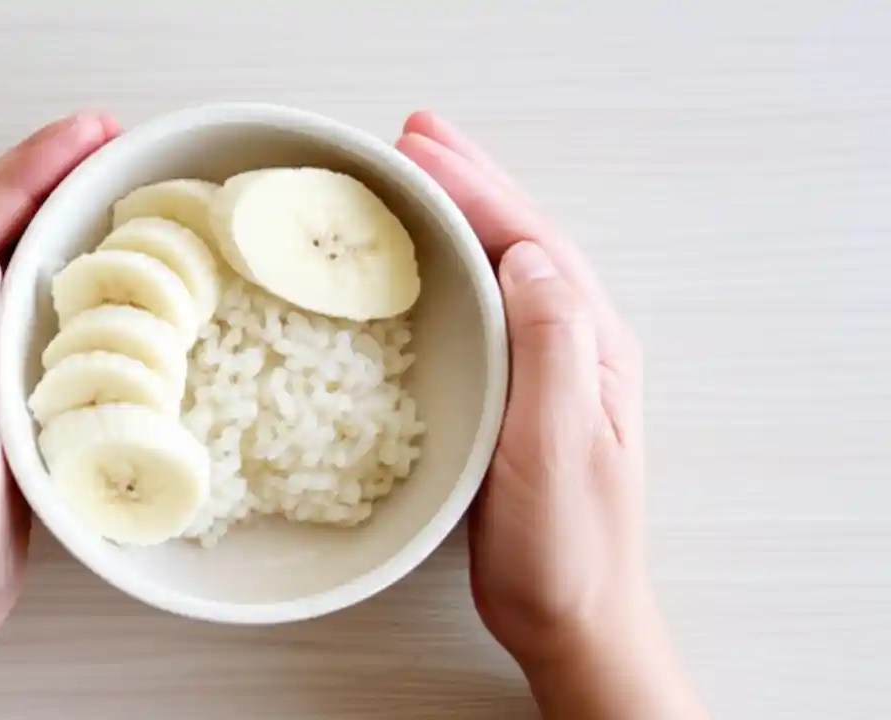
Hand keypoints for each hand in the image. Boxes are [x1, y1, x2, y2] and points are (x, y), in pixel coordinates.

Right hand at [398, 112, 703, 718]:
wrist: (571, 615)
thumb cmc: (563, 545)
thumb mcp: (559, 446)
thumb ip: (552, 347)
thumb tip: (525, 257)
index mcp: (589, 345)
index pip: (529, 241)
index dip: (474, 188)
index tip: (417, 150)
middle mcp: (574, 343)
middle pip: (520, 238)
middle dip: (468, 180)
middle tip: (413, 134)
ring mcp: (547, 368)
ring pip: (501, 266)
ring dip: (460, 212)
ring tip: (415, 173)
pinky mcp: (516, 394)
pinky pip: (484, 306)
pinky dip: (451, 265)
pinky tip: (424, 260)